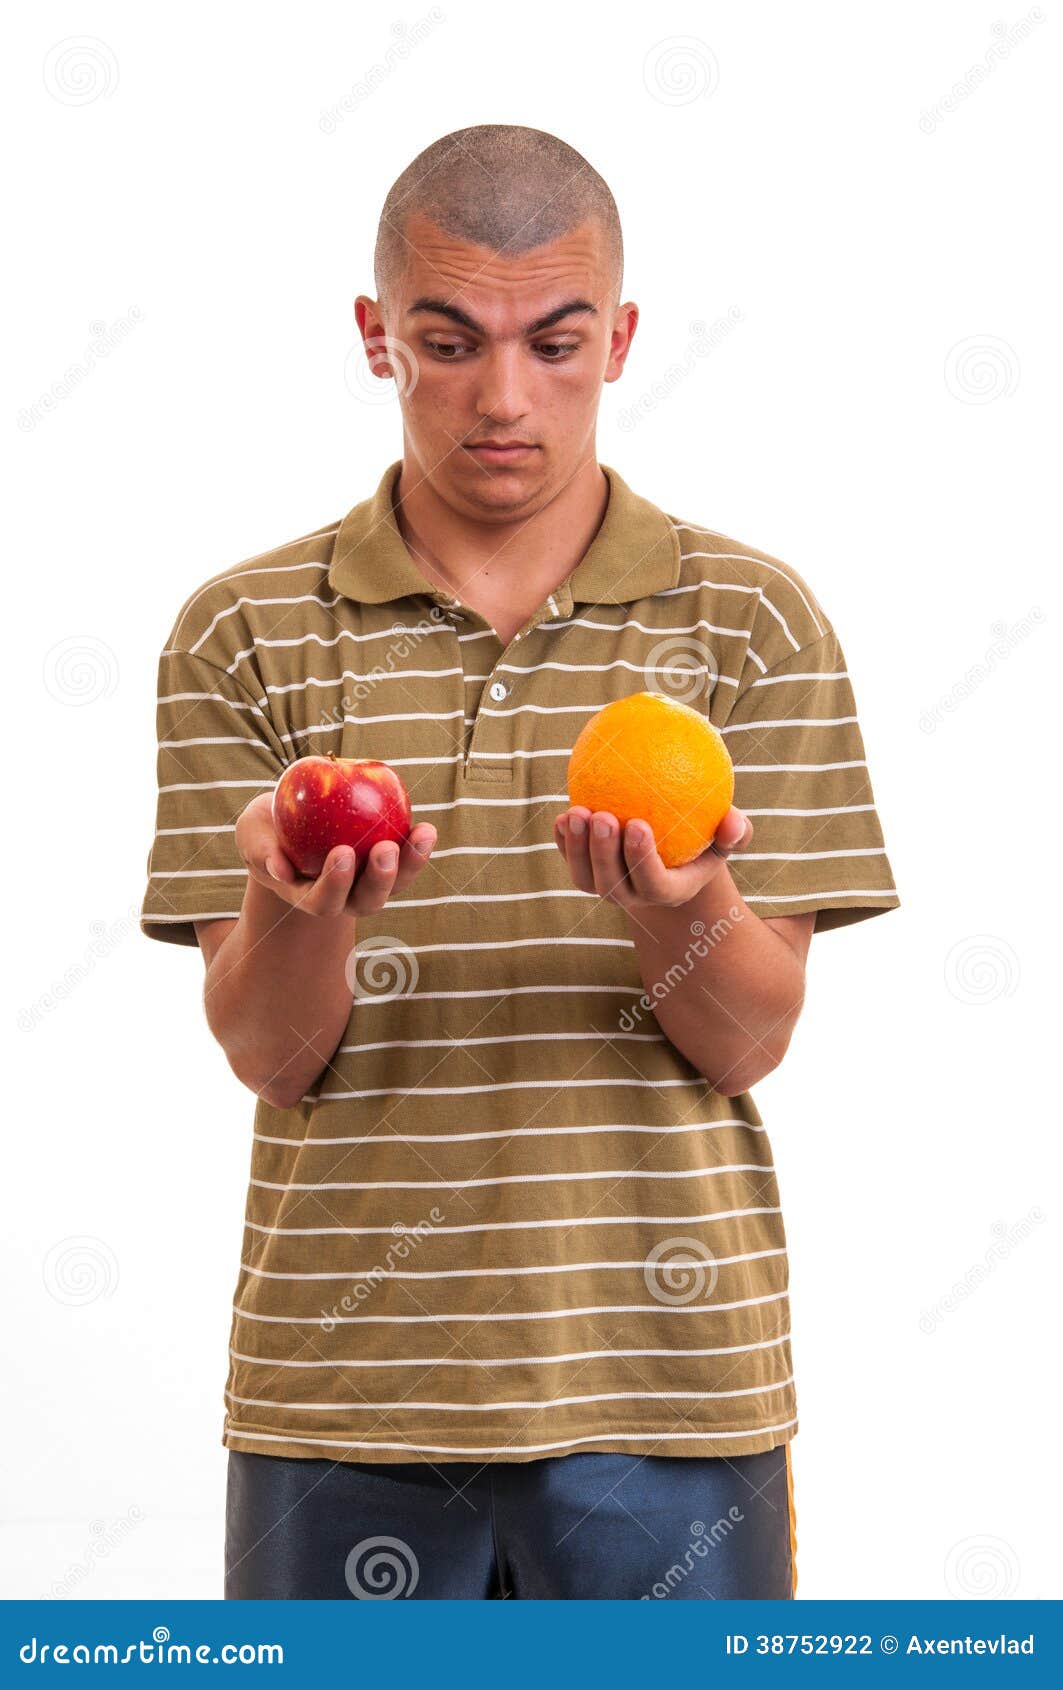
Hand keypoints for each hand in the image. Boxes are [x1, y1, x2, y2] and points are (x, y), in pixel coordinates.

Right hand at [234, 791, 436, 916]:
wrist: (290, 822)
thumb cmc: (267, 831)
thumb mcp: (252, 834)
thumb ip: (260, 851)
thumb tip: (280, 870)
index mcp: (308, 897)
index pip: (323, 901)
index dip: (335, 884)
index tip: (342, 853)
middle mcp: (343, 898)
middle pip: (366, 901)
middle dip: (379, 879)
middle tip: (384, 848)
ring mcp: (368, 883)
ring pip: (394, 885)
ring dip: (411, 864)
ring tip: (422, 834)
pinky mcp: (388, 864)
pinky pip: (406, 860)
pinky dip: (417, 846)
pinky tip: (425, 827)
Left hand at [553, 805, 751, 910]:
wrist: (671, 857)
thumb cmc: (703, 839)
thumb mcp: (724, 837)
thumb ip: (736, 832)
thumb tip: (735, 822)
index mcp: (668, 890)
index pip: (653, 883)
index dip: (642, 859)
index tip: (638, 823)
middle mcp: (634, 896)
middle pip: (612, 885)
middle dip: (603, 853)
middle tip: (602, 815)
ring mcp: (607, 887)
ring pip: (585, 878)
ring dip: (576, 848)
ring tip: (577, 813)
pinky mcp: (587, 873)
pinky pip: (570, 861)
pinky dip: (563, 843)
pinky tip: (562, 816)